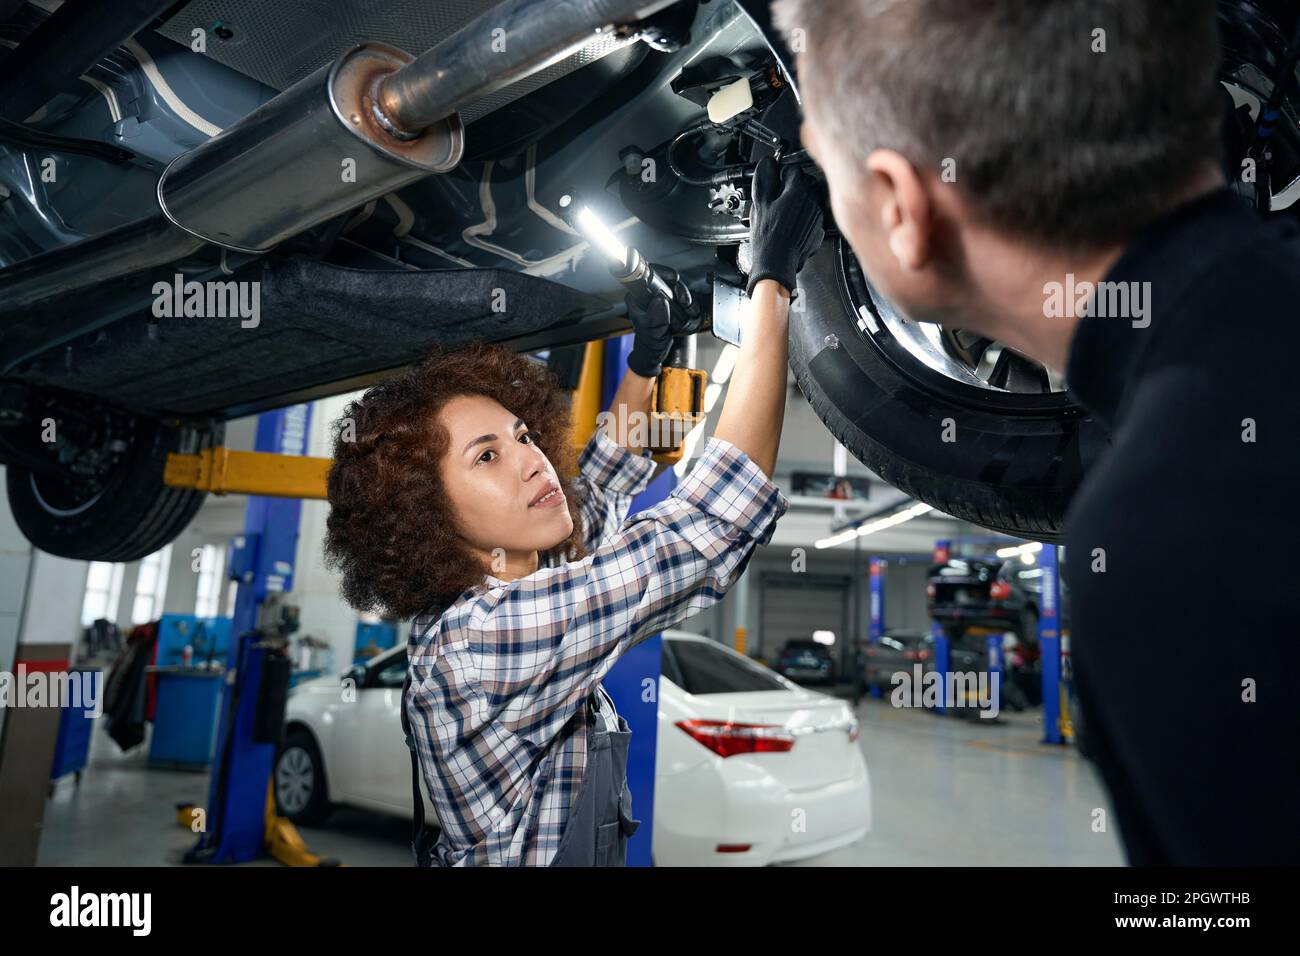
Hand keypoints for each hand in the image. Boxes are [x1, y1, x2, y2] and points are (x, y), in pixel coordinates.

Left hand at [625, 265, 685, 378]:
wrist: (657, 350)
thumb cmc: (650, 340)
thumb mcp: (652, 330)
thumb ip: (655, 317)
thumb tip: (660, 300)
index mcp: (637, 296)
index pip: (648, 274)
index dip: (663, 273)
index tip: (674, 278)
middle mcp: (649, 294)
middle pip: (668, 280)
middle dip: (680, 291)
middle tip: (685, 302)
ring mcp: (662, 297)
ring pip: (679, 289)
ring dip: (687, 300)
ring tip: (687, 311)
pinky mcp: (673, 303)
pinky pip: (685, 298)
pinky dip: (690, 306)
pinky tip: (688, 314)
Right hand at [745, 155, 825, 296]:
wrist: (777, 264)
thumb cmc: (768, 237)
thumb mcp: (759, 204)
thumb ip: (765, 178)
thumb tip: (767, 163)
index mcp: (798, 190)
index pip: (793, 169)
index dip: (781, 175)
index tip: (775, 183)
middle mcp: (812, 201)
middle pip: (803, 185)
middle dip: (790, 190)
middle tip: (776, 202)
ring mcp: (818, 217)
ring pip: (808, 202)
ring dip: (798, 205)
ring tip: (782, 217)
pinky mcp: (819, 231)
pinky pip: (812, 219)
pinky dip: (803, 221)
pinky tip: (790, 228)